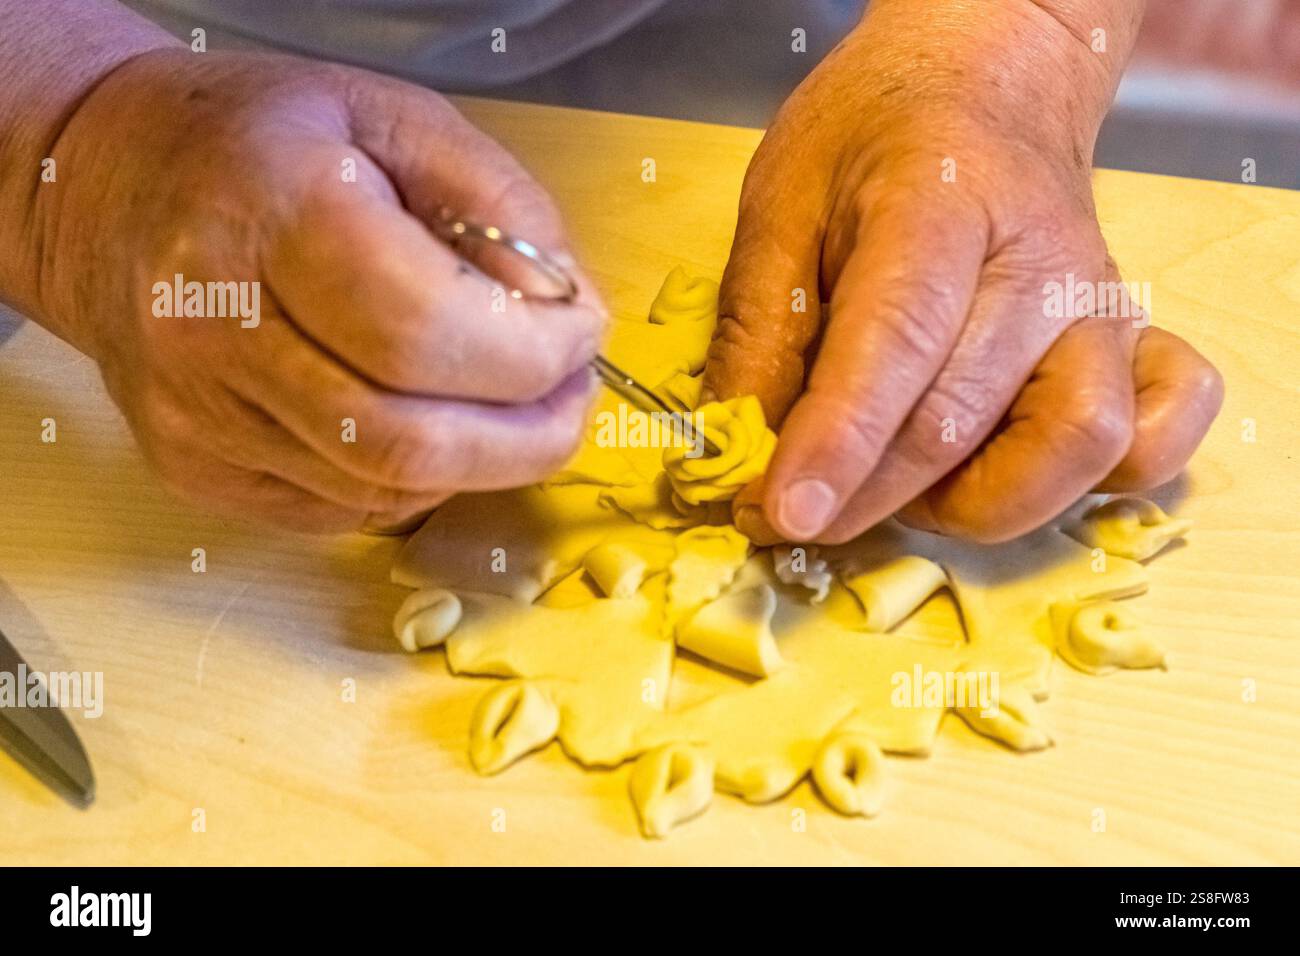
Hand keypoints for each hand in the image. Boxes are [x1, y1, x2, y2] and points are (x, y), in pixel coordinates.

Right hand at [31, 48, 603, 530]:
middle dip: (527, 437)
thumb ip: (500, 207)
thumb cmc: (264, 144)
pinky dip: (413, 478)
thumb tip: (566, 312)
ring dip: (480, 462)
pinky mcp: (194, 466)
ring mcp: (196, 411)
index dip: (530, 354)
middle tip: (570, 400)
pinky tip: (423, 419)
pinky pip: (342, 508)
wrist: (108, 187)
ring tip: (510, 404)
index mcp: (267, 212)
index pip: (423, 330)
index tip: (581, 336)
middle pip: (407, 439)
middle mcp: (213, 324)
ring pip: (381, 488)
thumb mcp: (397, 121)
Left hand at [706, 0, 1222, 543]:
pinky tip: (1021, 471)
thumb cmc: (876, 141)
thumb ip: (759, 326)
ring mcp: (1100, 307)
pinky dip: (1100, 482)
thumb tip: (739, 447)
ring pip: (1078, 448)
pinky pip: (1157, 438)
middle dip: (866, 496)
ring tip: (905, 484)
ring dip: (977, 504)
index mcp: (941, 205)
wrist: (989, 84)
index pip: (897, 341)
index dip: (838, 444)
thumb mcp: (783, 203)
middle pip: (963, 420)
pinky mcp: (1135, 343)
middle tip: (793, 510)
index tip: (781, 513)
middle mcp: (1041, 264)